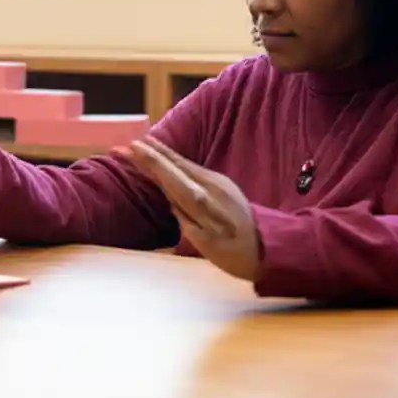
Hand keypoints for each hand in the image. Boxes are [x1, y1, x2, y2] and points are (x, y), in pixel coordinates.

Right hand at [116, 137, 261, 281]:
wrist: (269, 247)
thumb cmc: (232, 253)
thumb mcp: (201, 241)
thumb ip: (183, 216)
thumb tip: (170, 198)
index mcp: (200, 200)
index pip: (167, 174)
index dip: (147, 160)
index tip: (129, 148)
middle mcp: (208, 184)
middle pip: (174, 163)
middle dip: (150, 152)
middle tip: (128, 144)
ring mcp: (218, 181)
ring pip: (184, 163)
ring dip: (162, 154)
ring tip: (144, 145)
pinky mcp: (224, 183)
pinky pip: (192, 168)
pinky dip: (175, 162)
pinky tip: (168, 160)